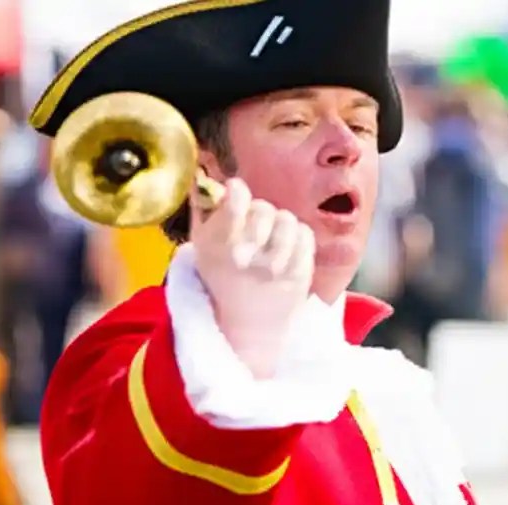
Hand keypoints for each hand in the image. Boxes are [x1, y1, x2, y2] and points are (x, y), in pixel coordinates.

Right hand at [190, 178, 315, 378]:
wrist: (246, 326)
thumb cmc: (221, 279)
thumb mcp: (200, 249)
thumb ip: (201, 211)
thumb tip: (202, 175)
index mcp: (219, 249)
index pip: (235, 205)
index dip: (237, 190)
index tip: (237, 190)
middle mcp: (249, 259)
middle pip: (264, 209)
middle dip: (259, 210)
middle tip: (255, 221)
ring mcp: (278, 268)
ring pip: (288, 220)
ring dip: (279, 222)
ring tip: (272, 234)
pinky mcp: (301, 274)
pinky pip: (306, 235)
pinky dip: (297, 235)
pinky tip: (287, 245)